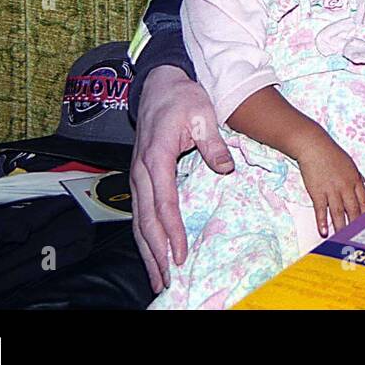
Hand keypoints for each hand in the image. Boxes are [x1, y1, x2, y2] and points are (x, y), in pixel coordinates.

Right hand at [130, 66, 233, 292]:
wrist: (160, 85)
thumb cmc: (183, 98)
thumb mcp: (203, 114)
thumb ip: (213, 143)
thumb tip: (226, 167)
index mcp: (156, 158)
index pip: (164, 203)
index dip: (172, 231)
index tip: (180, 254)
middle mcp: (141, 172)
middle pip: (146, 220)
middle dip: (156, 252)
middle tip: (168, 280)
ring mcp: (137, 176)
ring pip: (138, 222)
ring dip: (147, 252)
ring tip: (159, 279)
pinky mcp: (140, 178)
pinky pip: (140, 213)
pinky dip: (145, 237)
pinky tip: (153, 255)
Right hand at [295, 132, 364, 237]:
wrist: (314, 145)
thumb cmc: (332, 154)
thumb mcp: (350, 164)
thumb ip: (358, 177)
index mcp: (356, 180)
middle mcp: (346, 187)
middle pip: (355, 210)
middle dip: (358, 226)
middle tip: (361, 240)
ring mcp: (332, 190)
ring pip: (339, 213)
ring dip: (341, 227)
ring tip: (343, 240)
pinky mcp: (317, 191)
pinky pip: (321, 209)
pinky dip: (322, 221)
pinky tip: (323, 231)